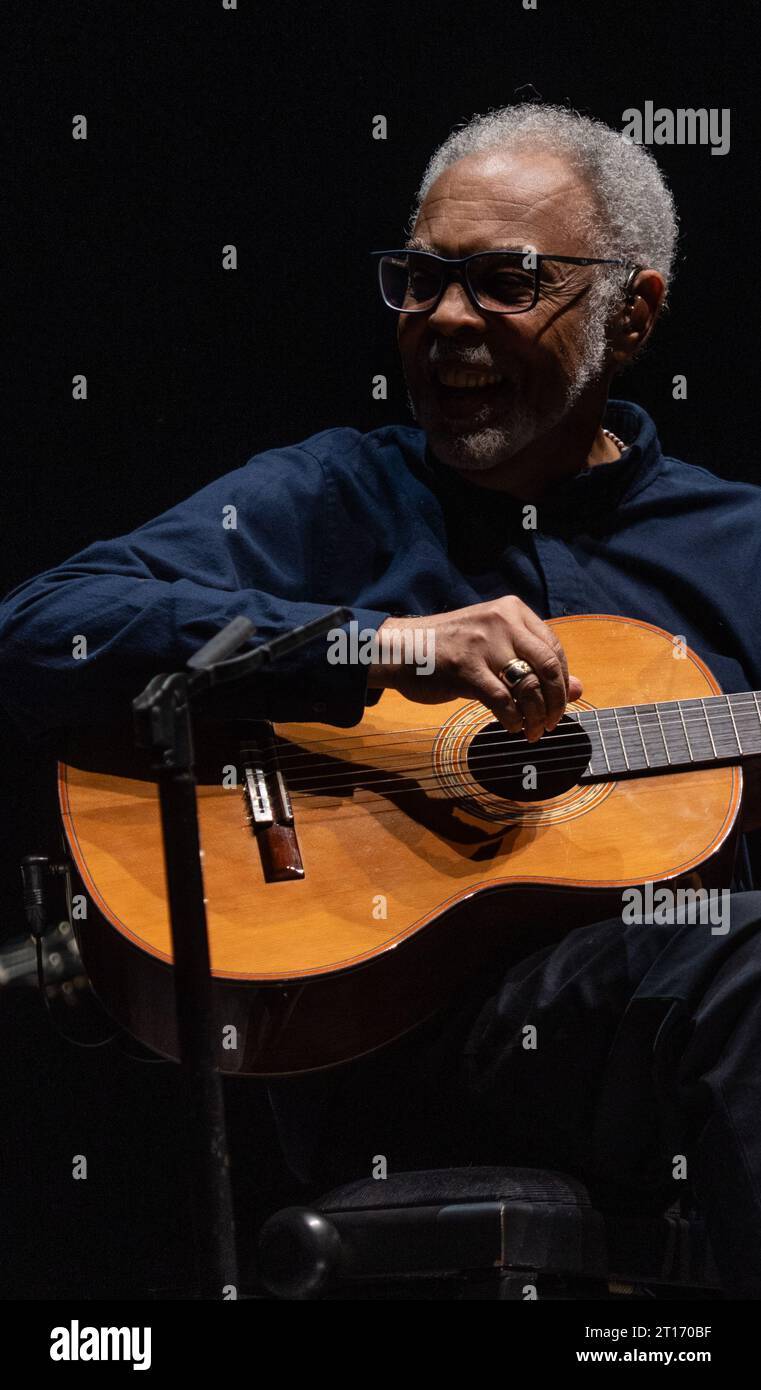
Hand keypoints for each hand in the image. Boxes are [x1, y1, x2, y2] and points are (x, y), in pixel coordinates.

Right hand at [367, 597, 582, 741]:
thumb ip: (535, 663)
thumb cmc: (450, 648)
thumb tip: (580, 689)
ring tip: (533, 731)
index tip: (559, 703)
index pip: (554, 648)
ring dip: (536, 716)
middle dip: (556, 702)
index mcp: (512, 611)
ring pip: (528, 686)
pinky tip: (512, 727)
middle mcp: (502, 622)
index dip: (563, 682)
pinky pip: (503, 700)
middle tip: (552, 723)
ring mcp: (483, 644)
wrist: (402, 648)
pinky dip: (513, 719)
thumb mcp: (495, 647)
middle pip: (548, 666)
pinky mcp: (465, 668)